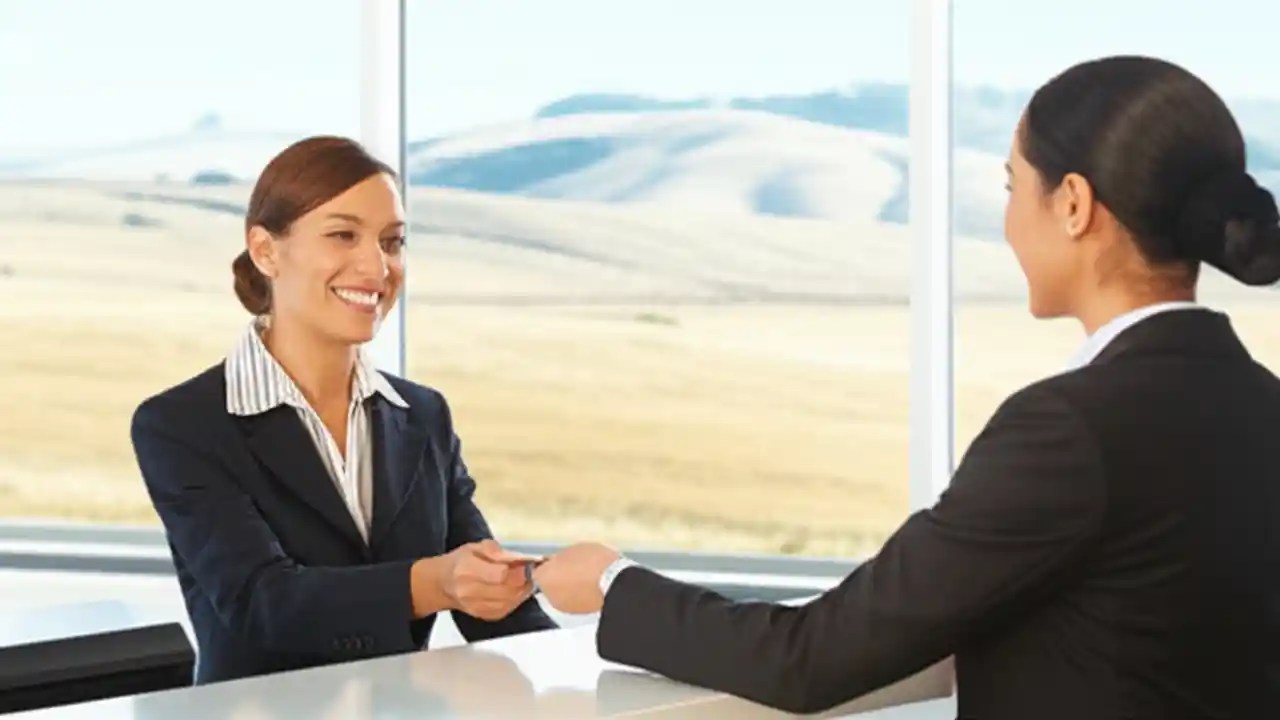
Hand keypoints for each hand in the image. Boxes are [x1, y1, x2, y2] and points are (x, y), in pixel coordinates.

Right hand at [414, 540, 532, 620]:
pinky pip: (510, 608)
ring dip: (521, 589)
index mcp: (466, 570)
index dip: (517, 568)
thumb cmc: (460, 563)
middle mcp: (470, 591)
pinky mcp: (486, 616)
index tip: (522, 562)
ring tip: (518, 578)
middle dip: (522, 578)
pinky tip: (512, 589)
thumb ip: (496, 551)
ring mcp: (477, 607)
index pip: (501, 574)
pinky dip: (516, 598)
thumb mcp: (475, 547)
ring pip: (512, 600)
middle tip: (523, 569)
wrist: (444, 585)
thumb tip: (516, 558)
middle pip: (509, 589)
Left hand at [532, 542, 621, 614]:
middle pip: (549, 585)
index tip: (559, 561)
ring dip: (569, 588)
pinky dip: (580, 596)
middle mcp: (549, 596)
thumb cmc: (592, 561)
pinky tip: (592, 587)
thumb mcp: (574, 550)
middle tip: (574, 568)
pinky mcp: (580, 614)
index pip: (539, 572)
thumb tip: (559, 563)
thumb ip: (561, 558)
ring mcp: (564, 607)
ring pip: (562, 595)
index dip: (549, 566)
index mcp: (544, 577)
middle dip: (558, 578)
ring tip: (586, 578)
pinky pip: (575, 602)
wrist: (614, 582)